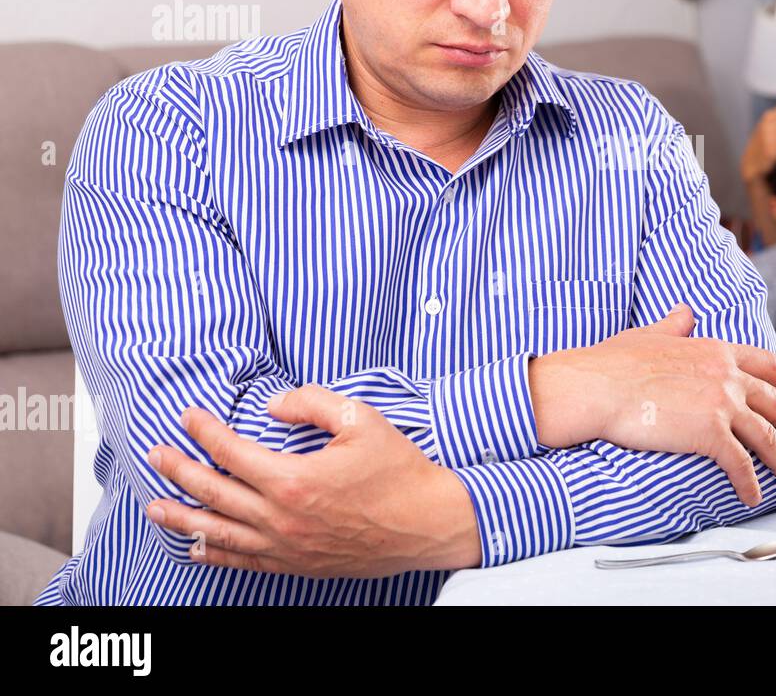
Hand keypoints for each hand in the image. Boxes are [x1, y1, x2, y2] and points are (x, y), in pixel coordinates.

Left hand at [145, 386, 479, 576]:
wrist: (428, 522)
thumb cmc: (399, 471)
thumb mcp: (362, 420)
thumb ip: (312, 403)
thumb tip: (275, 405)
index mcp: (293, 478)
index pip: (231, 451)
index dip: (204, 431)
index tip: (189, 417)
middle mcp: (281, 517)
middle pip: (213, 492)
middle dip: (179, 470)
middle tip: (156, 455)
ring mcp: (287, 546)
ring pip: (219, 533)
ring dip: (181, 518)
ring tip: (154, 507)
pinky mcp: (298, 564)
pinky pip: (243, 561)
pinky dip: (214, 552)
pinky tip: (196, 545)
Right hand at [529, 304, 775, 505]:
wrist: (600, 386)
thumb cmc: (614, 362)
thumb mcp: (649, 334)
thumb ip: (673, 325)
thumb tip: (684, 311)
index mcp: (716, 350)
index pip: (765, 364)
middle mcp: (727, 375)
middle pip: (775, 403)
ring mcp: (722, 404)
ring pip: (766, 437)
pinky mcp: (710, 433)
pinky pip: (740, 464)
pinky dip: (750, 482)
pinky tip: (754, 496)